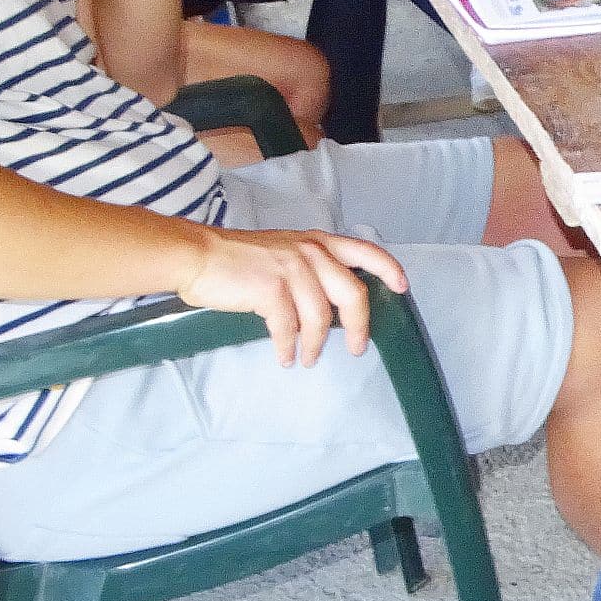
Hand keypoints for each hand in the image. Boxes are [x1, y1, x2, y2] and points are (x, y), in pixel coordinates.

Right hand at [178, 226, 409, 368]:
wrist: (198, 256)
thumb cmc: (238, 258)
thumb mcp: (284, 251)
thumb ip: (311, 268)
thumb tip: (332, 304)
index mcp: (316, 242)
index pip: (365, 251)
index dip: (388, 270)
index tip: (402, 288)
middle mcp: (310, 252)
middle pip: (352, 294)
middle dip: (358, 327)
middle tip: (355, 349)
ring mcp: (291, 270)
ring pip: (320, 318)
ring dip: (315, 345)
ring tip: (306, 359)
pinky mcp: (271, 290)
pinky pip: (289, 329)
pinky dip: (288, 348)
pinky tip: (285, 356)